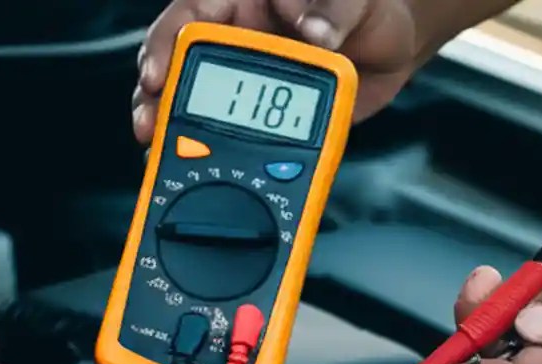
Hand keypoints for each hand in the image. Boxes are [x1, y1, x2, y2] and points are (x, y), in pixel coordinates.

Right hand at [132, 0, 419, 142]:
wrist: (393, 53)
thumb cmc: (373, 11)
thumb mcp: (359, 0)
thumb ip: (335, 9)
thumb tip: (315, 30)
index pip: (192, 12)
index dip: (167, 40)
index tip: (158, 72)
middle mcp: (235, 36)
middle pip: (177, 61)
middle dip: (155, 92)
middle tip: (148, 122)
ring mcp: (242, 78)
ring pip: (190, 98)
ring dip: (168, 125)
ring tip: (155, 147)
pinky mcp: (257, 117)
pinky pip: (224, 133)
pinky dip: (205, 153)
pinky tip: (187, 169)